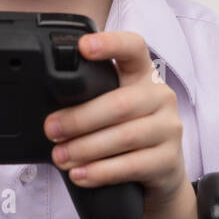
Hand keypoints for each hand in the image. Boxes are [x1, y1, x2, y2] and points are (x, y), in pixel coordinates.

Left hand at [43, 31, 189, 216]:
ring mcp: (169, 128)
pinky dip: (101, 172)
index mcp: (143, 74)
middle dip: (79, 118)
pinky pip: (131, 165)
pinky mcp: (169, 160)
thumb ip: (92, 97)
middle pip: (120, 103)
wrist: (161, 172)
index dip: (110, 43)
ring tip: (60, 157)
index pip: (133, 47)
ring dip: (85, 148)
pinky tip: (80, 174)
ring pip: (124, 136)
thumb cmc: (126, 132)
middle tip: (51, 130)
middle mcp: (161, 96)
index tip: (82, 47)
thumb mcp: (114, 106)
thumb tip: (49, 110)